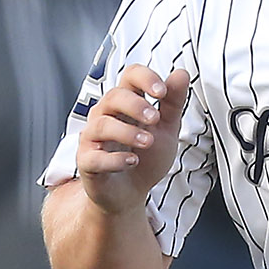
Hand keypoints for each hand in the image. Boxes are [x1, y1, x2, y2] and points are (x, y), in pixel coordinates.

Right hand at [75, 66, 191, 217]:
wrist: (131, 194)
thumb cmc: (146, 157)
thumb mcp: (166, 129)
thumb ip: (173, 103)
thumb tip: (181, 74)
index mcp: (126, 103)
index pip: (129, 76)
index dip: (145, 78)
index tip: (162, 91)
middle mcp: (106, 116)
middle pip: (113, 96)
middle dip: (135, 105)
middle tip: (155, 118)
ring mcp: (93, 139)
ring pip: (101, 125)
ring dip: (127, 131)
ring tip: (148, 142)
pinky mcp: (87, 163)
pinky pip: (94, 157)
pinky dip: (115, 159)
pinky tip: (133, 161)